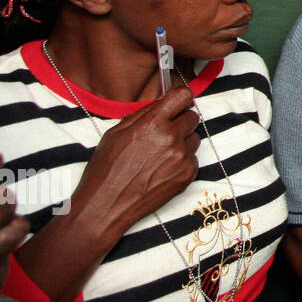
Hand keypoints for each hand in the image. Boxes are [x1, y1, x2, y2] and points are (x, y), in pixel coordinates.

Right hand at [72, 86, 201, 237]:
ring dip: (182, 141)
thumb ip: (142, 115)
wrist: (107, 205)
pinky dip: (182, 160)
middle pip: (192, 117)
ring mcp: (182, 157)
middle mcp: (171, 138)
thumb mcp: (116, 133)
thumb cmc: (107, 169)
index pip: (183, 96)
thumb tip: (161, 104)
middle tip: (164, 132)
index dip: (180, 98)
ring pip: (194, 138)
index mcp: (153, 124)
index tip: (178, 103)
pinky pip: (193, 158)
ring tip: (160, 154)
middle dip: (180, 121)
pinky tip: (162, 168)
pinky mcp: (188, 174)